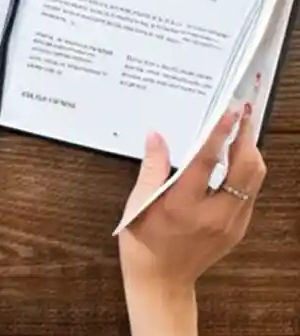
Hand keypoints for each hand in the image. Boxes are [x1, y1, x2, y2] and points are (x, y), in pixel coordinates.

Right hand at [119, 104, 265, 334]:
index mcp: (183, 206)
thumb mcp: (138, 204)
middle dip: (246, 137)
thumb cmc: (143, 242)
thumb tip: (157, 137)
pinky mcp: (238, 228)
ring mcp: (231, 223)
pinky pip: (250, 193)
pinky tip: (233, 162)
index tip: (228, 113)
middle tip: (241, 115)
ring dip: (250, 153)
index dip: (219, 134)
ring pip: (255, 179)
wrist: (162, 280)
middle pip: (245, 168)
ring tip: (240, 133)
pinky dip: (246, 172)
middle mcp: (214, 214)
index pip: (208, 162)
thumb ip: (151, 168)